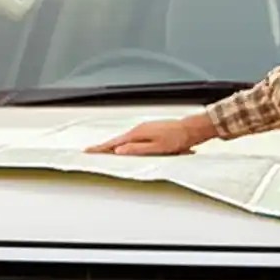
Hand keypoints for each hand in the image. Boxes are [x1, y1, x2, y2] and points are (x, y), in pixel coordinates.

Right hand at [85, 115, 215, 155]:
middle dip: (103, 146)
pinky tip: (124, 147)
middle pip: (116, 140)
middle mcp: (139, 129)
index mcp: (138, 134)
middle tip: (91, 151)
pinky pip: (131, 138)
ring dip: (113, 144)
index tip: (89, 150)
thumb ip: (136, 149)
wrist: (191, 129)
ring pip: (124, 139)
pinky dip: (123, 142)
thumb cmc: (177, 139)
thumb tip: (119, 150)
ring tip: (104, 151)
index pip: (114, 143)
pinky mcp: (150, 130)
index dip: (101, 148)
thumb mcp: (156, 148)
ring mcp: (144, 128)